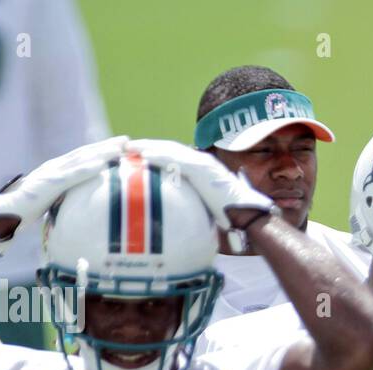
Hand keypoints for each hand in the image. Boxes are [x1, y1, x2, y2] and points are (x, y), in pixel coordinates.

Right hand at [0, 136, 128, 236]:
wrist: (1, 216)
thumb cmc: (24, 214)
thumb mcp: (52, 205)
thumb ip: (66, 201)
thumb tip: (82, 209)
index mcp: (56, 172)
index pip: (83, 159)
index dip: (102, 151)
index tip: (122, 148)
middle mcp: (54, 168)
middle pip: (85, 154)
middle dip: (107, 146)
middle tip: (128, 141)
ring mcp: (50, 175)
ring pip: (81, 160)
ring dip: (102, 152)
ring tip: (120, 148)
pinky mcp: (46, 185)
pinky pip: (70, 176)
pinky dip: (86, 169)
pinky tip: (101, 165)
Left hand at [125, 139, 273, 229]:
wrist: (247, 218)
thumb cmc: (229, 219)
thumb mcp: (203, 209)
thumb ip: (189, 206)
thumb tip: (173, 219)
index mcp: (201, 170)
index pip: (172, 157)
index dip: (153, 154)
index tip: (134, 157)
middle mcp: (202, 163)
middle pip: (168, 149)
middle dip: (146, 146)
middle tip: (125, 147)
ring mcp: (203, 164)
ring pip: (170, 150)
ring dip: (148, 147)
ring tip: (129, 148)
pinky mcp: (204, 169)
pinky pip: (177, 160)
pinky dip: (160, 156)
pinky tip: (144, 156)